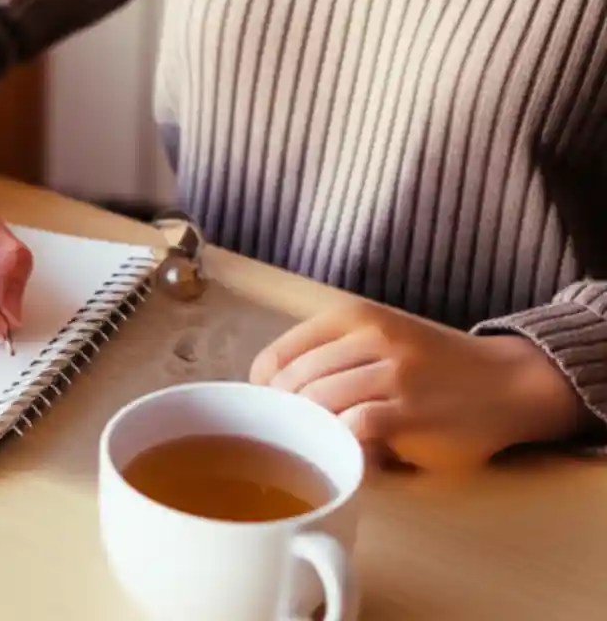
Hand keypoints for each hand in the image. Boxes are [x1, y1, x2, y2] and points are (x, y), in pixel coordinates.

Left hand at [249, 299, 584, 469]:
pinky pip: (354, 426)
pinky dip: (342, 443)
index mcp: (351, 317)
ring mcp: (391, 373)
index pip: (276, 356)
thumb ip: (327, 358)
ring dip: (310, 432)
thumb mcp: (376, 341)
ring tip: (318, 447)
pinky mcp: (410, 410)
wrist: (508, 382)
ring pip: (318, 403)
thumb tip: (267, 396)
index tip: (269, 414)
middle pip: (292, 384)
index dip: (262, 392)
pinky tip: (348, 452)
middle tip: (290, 439)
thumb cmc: (432, 367)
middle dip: (282, 418)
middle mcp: (370, 337)